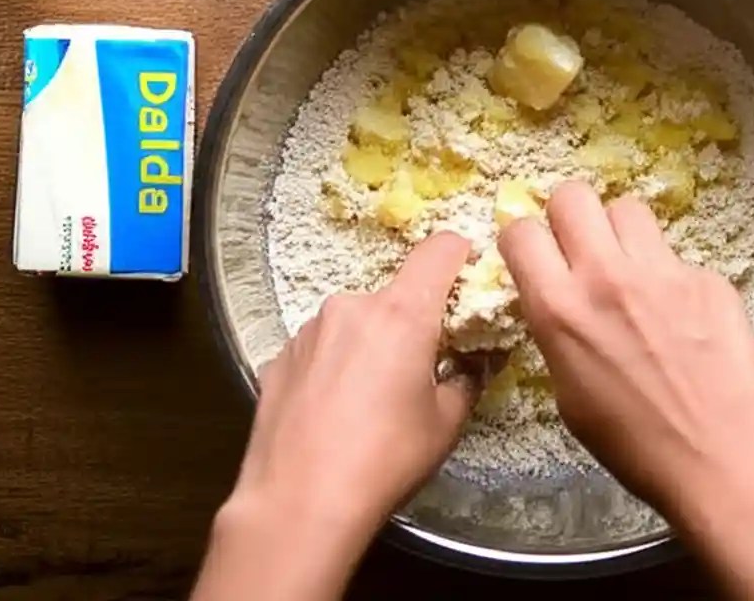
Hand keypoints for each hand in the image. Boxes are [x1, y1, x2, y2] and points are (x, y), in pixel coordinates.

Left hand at [193, 232, 476, 600]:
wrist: (298, 502)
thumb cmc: (384, 459)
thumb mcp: (446, 423)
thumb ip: (467, 378)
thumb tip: (475, 362)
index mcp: (402, 313)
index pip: (438, 250)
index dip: (459, 253)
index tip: (468, 272)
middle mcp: (351, 307)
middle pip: (395, 296)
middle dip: (413, 322)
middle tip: (420, 370)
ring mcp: (307, 331)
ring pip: (354, 322)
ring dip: (370, 345)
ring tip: (370, 401)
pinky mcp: (278, 358)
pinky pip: (321, 349)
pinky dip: (335, 367)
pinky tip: (334, 412)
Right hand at [499, 182, 753, 600]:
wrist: (724, 460)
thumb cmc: (636, 446)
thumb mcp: (569, 395)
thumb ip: (560, 334)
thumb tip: (560, 305)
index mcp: (560, 310)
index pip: (521, 232)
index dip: (523, 241)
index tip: (534, 257)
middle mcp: (607, 276)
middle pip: (573, 195)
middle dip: (569, 216)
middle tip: (581, 248)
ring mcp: (664, 271)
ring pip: (629, 209)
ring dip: (621, 233)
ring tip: (632, 270)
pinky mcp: (710, 277)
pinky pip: (677, 256)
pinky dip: (671, 277)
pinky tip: (683, 317)